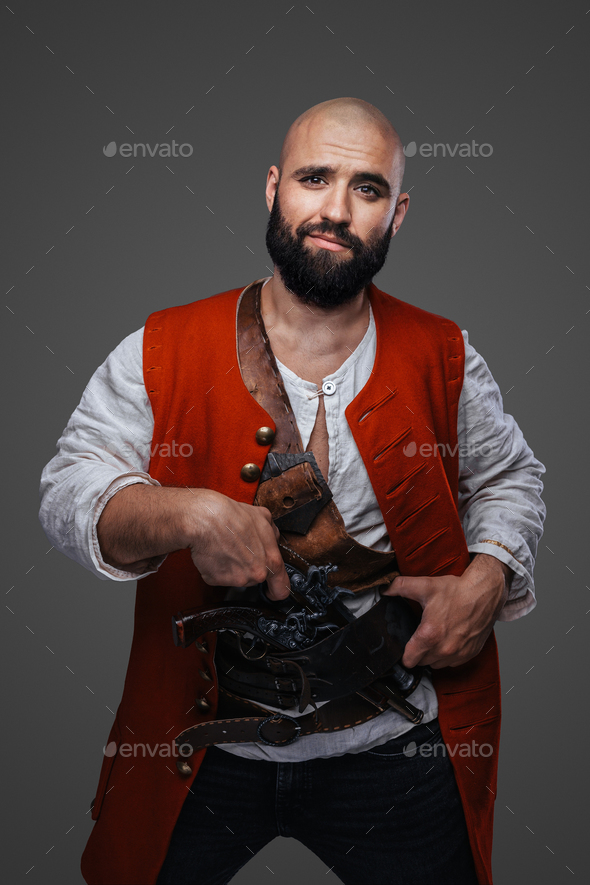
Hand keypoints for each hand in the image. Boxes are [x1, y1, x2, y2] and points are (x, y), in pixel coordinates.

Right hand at [185, 489, 290, 600]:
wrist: (205, 519)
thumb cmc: (233, 516)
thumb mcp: (263, 516)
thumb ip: (273, 533)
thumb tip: (273, 539)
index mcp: (270, 561)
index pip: (281, 589)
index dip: (277, 590)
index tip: (272, 590)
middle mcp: (255, 574)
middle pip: (255, 578)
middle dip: (250, 566)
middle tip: (241, 548)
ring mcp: (235, 579)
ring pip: (237, 577)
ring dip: (233, 565)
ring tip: (227, 546)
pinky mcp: (215, 580)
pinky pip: (218, 576)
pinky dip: (216, 566)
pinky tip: (216, 551)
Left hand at [380, 553, 510, 668]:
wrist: (485, 593)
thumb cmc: (457, 591)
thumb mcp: (425, 585)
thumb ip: (400, 587)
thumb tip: (384, 589)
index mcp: (430, 635)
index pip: (409, 660)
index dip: (404, 653)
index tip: (405, 646)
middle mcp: (444, 649)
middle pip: (421, 662)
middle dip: (419, 651)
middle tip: (421, 635)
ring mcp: (459, 653)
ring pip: (437, 664)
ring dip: (433, 654)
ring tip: (435, 636)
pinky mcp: (470, 654)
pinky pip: (452, 662)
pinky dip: (449, 654)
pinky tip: (449, 638)